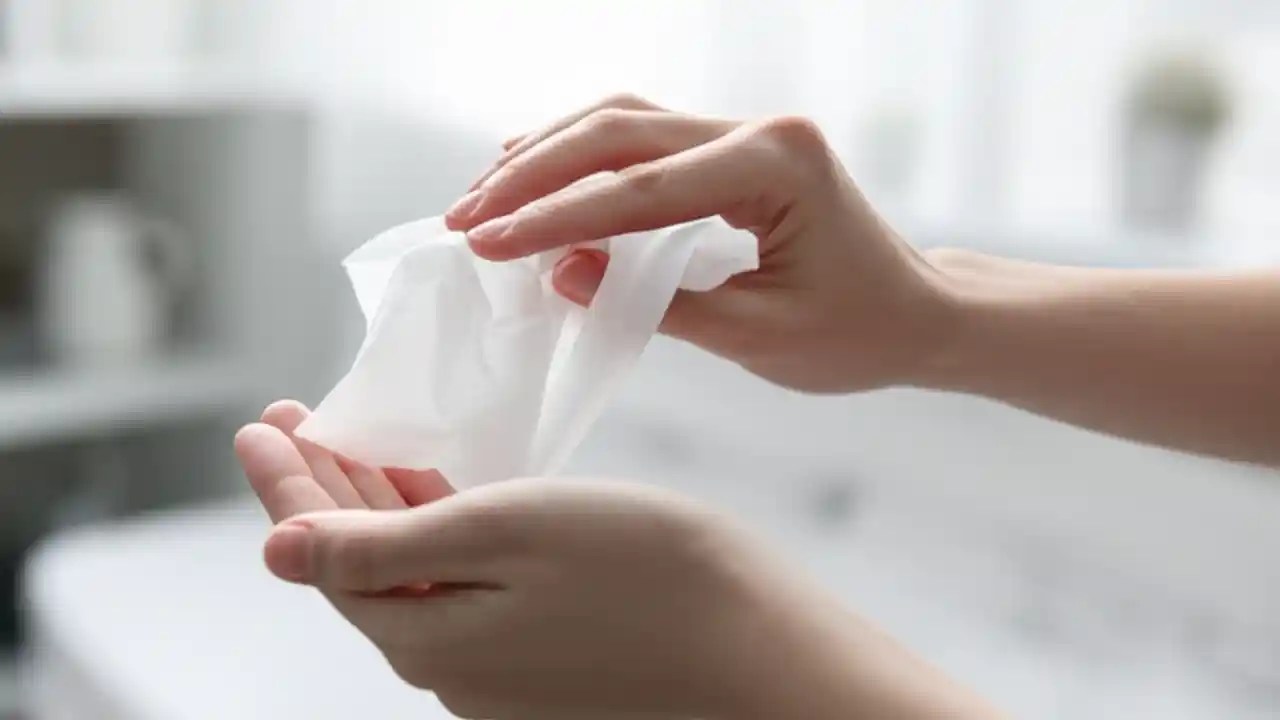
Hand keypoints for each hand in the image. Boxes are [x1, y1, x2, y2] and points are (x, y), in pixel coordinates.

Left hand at [237, 414, 999, 719]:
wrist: (761, 648)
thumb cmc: (648, 574)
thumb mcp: (502, 535)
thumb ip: (382, 547)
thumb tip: (279, 552)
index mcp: (428, 637)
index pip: (325, 552)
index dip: (288, 482)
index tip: (259, 421)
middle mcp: (453, 668)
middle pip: (364, 563)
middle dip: (326, 487)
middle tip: (295, 417)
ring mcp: (501, 670)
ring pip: (414, 573)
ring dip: (379, 507)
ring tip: (358, 444)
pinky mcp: (543, 660)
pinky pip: (464, 587)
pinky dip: (436, 533)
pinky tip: (436, 494)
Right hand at [444, 94, 954, 392]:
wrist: (919, 313)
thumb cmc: (857, 334)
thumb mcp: (758, 336)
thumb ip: (659, 305)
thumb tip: (563, 272)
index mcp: (776, 165)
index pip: (641, 189)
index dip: (556, 218)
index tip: (486, 243)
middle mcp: (759, 129)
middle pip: (620, 131)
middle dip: (534, 175)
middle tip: (464, 219)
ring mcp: (746, 129)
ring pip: (624, 120)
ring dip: (547, 155)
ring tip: (481, 196)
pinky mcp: (733, 147)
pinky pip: (643, 136)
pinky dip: (582, 156)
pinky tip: (535, 171)